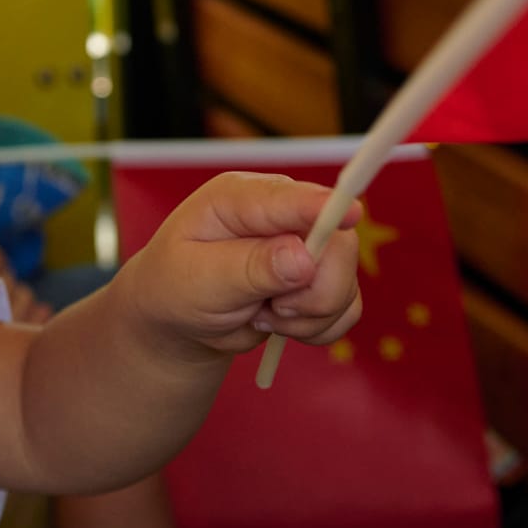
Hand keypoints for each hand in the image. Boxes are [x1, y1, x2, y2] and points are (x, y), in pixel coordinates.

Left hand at [117, 172, 360, 360]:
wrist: (180, 321)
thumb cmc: (175, 288)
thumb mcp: (198, 280)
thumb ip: (248, 268)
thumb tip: (303, 257)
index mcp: (243, 198)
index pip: (291, 198)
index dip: (324, 207)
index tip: (351, 214)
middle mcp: (282, 214)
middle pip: (337, 243)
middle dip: (314, 292)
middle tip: (274, 308)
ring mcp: (306, 245)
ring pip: (345, 283)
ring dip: (308, 316)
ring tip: (261, 314)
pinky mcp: (319, 279)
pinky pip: (346, 309)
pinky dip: (318, 328)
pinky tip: (280, 323)